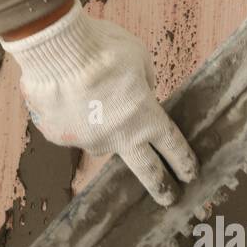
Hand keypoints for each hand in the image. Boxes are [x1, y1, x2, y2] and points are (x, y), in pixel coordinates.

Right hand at [1, 0, 196, 204]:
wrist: (56, 49)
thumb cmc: (102, 48)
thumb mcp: (138, 58)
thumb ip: (145, 82)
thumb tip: (142, 94)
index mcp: (145, 118)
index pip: (171, 146)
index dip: (184, 161)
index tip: (190, 174)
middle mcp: (119, 138)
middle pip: (147, 170)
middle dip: (161, 186)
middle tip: (168, 198)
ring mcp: (88, 142)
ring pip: (102, 138)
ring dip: (102, 125)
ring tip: (90, 96)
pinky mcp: (60, 138)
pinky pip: (72, 128)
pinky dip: (73, 116)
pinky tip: (66, 95)